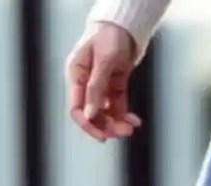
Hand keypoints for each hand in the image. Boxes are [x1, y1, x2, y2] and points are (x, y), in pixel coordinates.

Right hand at [64, 22, 142, 141]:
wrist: (124, 24)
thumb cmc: (109, 36)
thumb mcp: (103, 61)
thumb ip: (96, 88)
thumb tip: (89, 115)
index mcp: (76, 76)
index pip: (76, 108)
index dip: (88, 125)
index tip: (102, 137)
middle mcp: (85, 83)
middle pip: (92, 113)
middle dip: (107, 125)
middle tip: (124, 133)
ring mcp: (100, 85)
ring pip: (106, 112)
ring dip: (117, 122)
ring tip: (131, 127)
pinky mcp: (114, 85)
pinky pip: (117, 105)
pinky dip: (125, 114)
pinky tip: (134, 121)